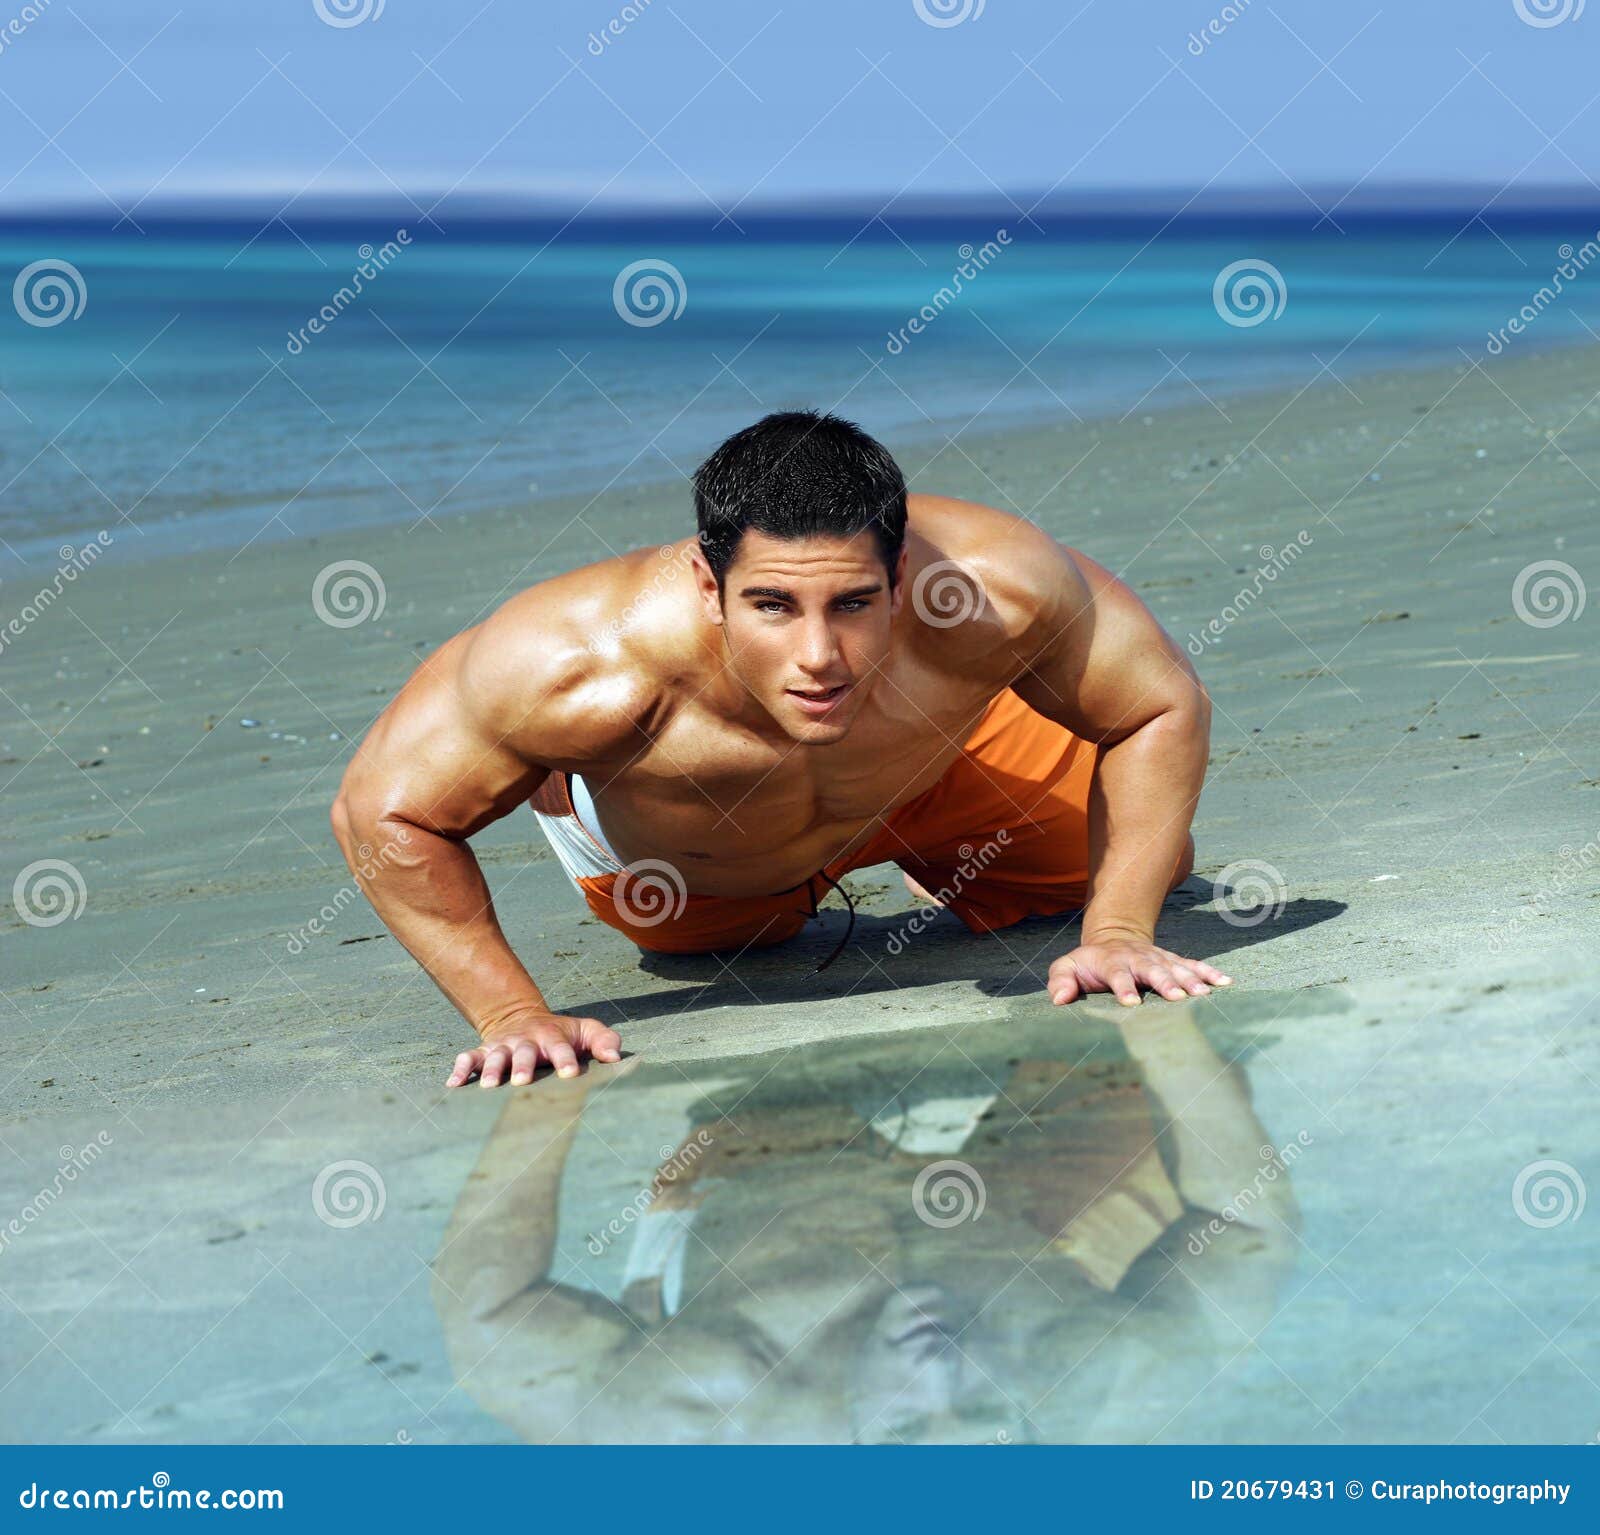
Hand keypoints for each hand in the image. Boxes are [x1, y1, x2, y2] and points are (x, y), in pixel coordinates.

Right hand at [447, 1011, 622, 1087]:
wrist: (522, 1018)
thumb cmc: (561, 1034)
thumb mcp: (586, 1030)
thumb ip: (605, 1040)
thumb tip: (616, 1058)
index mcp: (552, 1036)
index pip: (560, 1046)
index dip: (566, 1059)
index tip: (570, 1074)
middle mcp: (525, 1040)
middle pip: (524, 1051)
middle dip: (522, 1065)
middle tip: (521, 1081)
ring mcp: (503, 1046)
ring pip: (495, 1055)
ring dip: (491, 1069)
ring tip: (487, 1086)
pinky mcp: (483, 1052)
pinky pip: (469, 1058)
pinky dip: (460, 1069)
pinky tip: (452, 1085)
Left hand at [1047, 939, 1231, 1006]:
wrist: (1112, 938)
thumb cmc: (1088, 963)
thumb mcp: (1067, 967)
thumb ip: (1060, 980)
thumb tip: (1059, 999)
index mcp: (1110, 961)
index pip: (1117, 973)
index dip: (1123, 987)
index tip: (1131, 1003)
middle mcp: (1137, 957)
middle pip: (1152, 969)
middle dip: (1165, 982)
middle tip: (1179, 997)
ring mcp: (1157, 957)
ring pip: (1175, 966)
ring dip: (1190, 979)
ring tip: (1204, 994)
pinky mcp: (1172, 960)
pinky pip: (1192, 965)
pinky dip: (1208, 973)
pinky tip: (1225, 982)